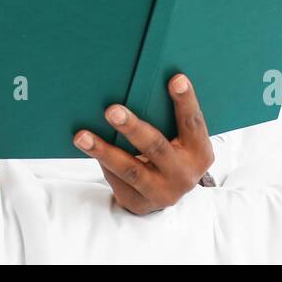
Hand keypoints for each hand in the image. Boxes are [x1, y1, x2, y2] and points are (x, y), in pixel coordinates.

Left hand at [72, 73, 214, 214]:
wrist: (164, 191)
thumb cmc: (169, 150)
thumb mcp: (178, 138)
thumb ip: (166, 118)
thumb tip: (134, 83)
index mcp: (199, 152)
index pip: (193, 123)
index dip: (185, 101)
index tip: (176, 78)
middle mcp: (184, 175)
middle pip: (156, 147)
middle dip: (132, 128)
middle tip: (111, 110)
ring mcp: (162, 193)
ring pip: (130, 170)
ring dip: (104, 151)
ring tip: (82, 136)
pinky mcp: (139, 203)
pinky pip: (117, 181)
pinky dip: (101, 162)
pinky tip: (87, 148)